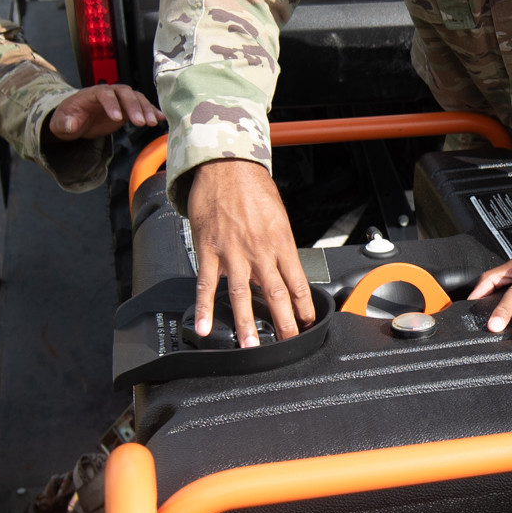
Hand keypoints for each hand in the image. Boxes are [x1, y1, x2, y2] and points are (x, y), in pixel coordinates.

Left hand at [46, 83, 160, 144]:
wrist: (75, 120)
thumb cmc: (68, 119)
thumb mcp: (61, 123)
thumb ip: (65, 123)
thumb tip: (70, 124)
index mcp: (91, 93)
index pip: (104, 94)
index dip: (112, 105)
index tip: (117, 119)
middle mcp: (108, 92)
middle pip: (124, 94)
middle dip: (134, 107)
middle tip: (142, 122)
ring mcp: (119, 100)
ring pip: (136, 98)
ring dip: (146, 109)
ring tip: (153, 122)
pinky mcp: (127, 108)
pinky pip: (142, 107)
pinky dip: (152, 111)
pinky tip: (161, 118)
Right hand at [183, 158, 309, 346]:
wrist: (226, 165)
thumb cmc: (252, 188)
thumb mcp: (278, 216)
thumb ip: (280, 247)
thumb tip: (284, 271)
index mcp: (281, 242)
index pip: (298, 284)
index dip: (305, 308)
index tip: (307, 325)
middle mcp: (260, 250)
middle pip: (276, 295)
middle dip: (284, 325)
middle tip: (288, 345)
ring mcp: (233, 252)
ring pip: (241, 295)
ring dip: (246, 324)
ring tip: (250, 346)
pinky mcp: (209, 250)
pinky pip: (206, 283)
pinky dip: (204, 307)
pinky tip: (204, 326)